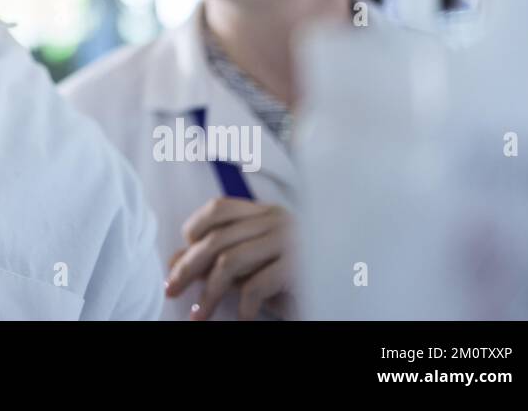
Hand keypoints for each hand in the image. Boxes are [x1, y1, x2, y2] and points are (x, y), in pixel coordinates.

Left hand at [164, 197, 294, 319]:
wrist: (356, 281)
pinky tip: (241, 318)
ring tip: (199, 315)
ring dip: (209, 293)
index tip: (180, 256)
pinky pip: (257, 285)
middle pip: (216, 238)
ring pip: (230, 262)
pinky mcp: (300, 267)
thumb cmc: (300, 276)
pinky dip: (244, 306)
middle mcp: (277, 220)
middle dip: (187, 268)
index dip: (194, 229)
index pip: (219, 208)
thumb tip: (175, 262)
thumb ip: (224, 256)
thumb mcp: (259, 262)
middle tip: (171, 291)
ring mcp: (290, 241)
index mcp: (268, 212)